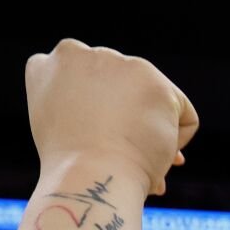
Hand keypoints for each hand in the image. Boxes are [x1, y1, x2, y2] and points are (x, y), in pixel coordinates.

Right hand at [25, 39, 197, 196]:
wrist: (89, 175)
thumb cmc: (74, 170)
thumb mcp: (63, 133)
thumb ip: (83, 111)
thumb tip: (127, 124)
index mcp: (46, 66)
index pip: (81, 84)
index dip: (98, 117)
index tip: (98, 143)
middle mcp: (77, 53)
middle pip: (120, 90)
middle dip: (131, 122)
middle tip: (129, 157)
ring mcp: (116, 62)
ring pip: (151, 99)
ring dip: (153, 131)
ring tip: (140, 159)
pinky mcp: (152, 78)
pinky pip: (183, 114)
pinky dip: (179, 140)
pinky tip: (162, 156)